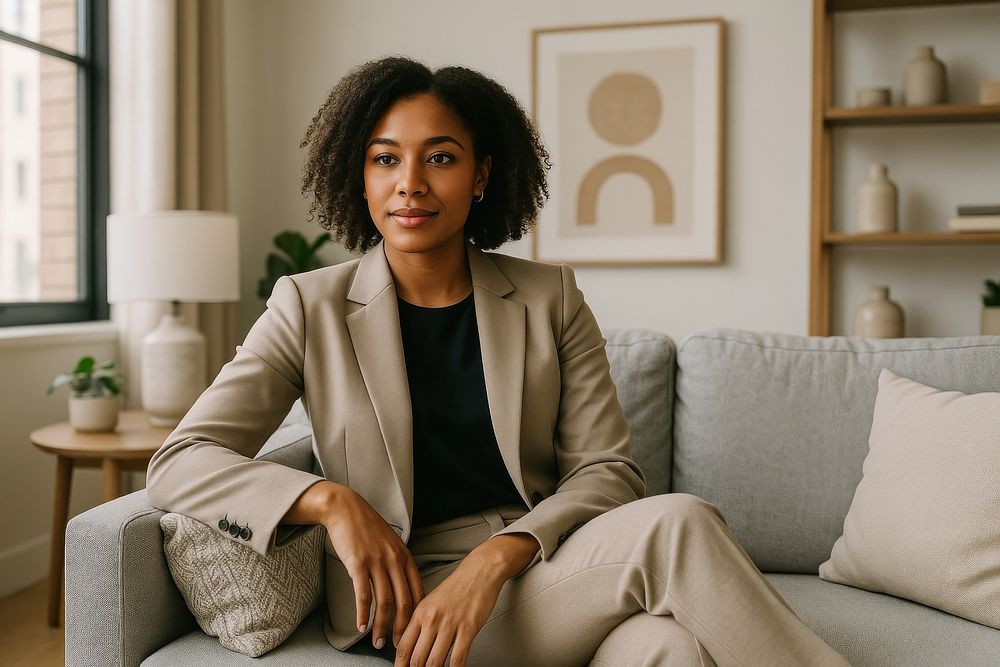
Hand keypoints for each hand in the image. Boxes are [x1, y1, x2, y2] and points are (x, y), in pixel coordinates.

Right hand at [323, 486, 423, 648]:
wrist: (345, 509)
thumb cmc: (366, 528)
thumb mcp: (390, 543)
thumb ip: (398, 563)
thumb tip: (403, 588)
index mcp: (405, 557)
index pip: (418, 592)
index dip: (417, 616)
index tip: (415, 633)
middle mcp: (394, 561)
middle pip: (404, 602)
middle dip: (403, 628)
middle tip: (399, 646)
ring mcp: (377, 562)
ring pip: (385, 602)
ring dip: (382, 626)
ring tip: (378, 642)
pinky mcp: (358, 564)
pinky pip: (364, 595)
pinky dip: (363, 614)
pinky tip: (361, 626)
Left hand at [393, 551, 504, 666]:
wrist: (480, 570)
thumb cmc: (457, 586)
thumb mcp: (431, 601)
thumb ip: (420, 622)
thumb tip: (411, 645)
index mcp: (420, 612)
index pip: (403, 647)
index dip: (400, 665)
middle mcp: (432, 619)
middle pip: (417, 658)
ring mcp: (450, 624)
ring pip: (434, 662)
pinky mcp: (468, 628)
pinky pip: (458, 658)